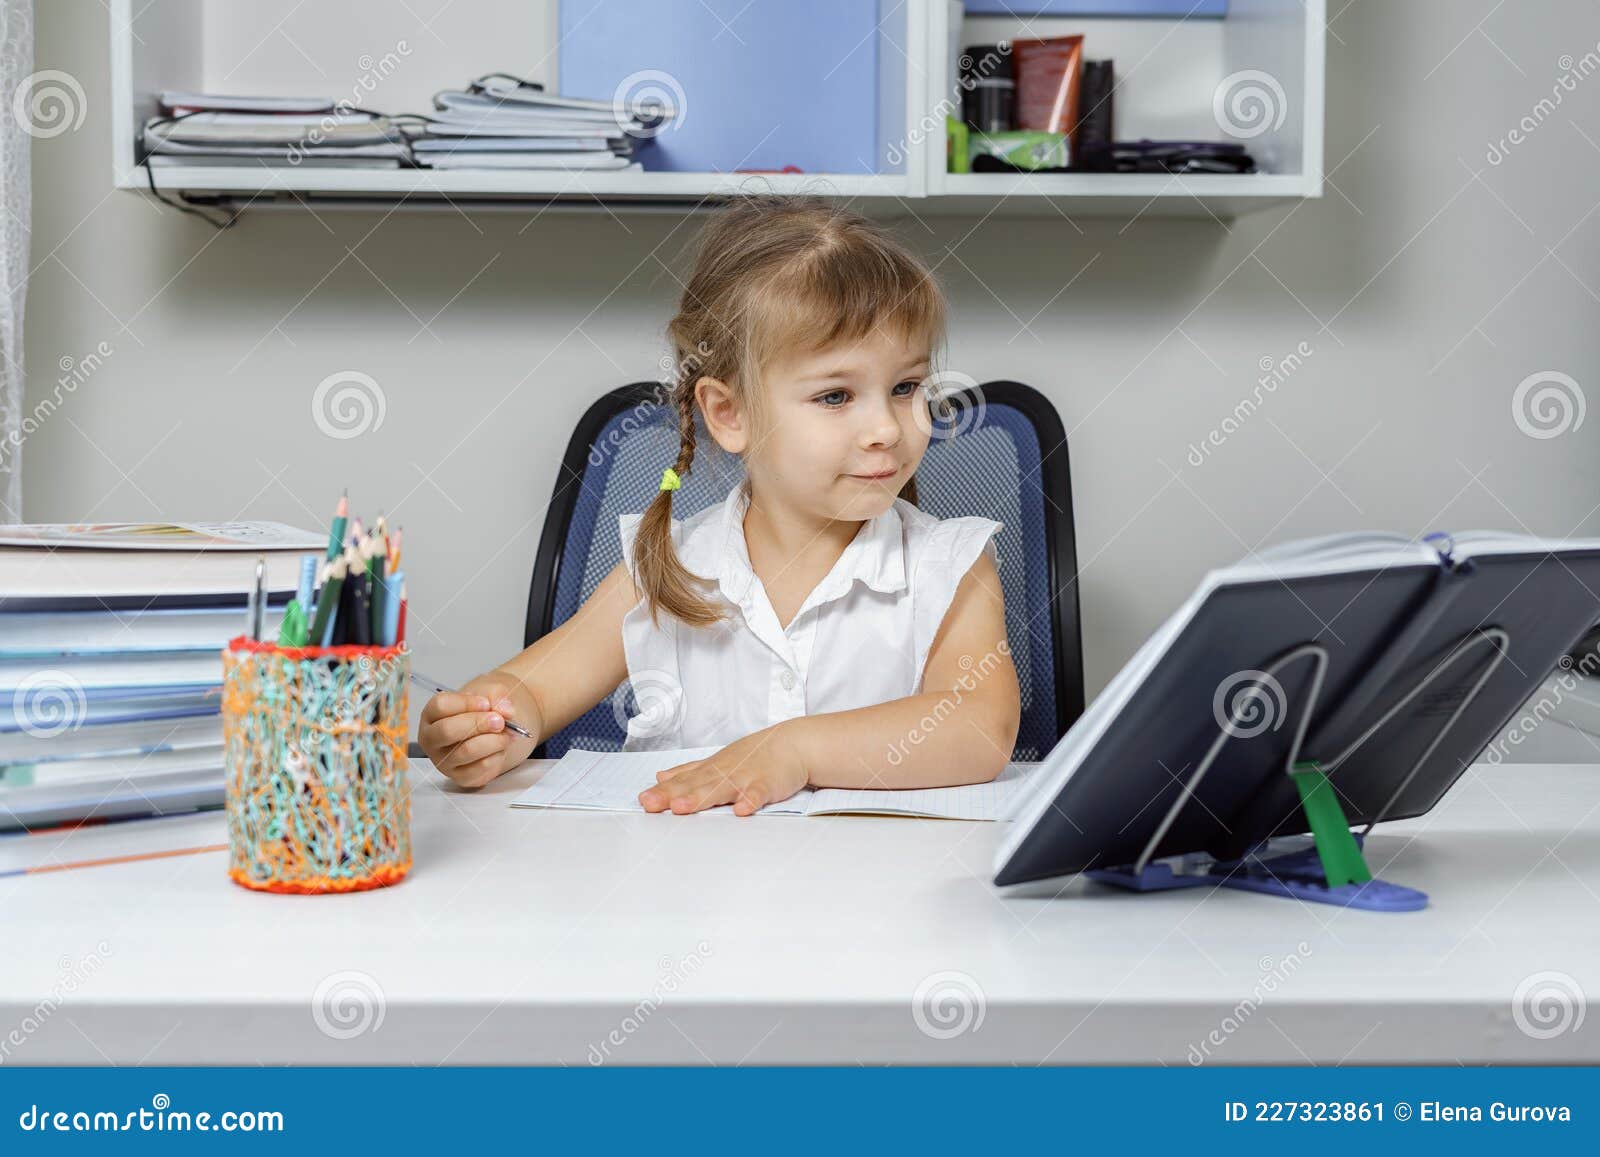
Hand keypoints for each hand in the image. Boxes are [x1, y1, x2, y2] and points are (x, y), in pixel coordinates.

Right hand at [417, 672, 540, 788]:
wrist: (491, 729)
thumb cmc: (482, 711)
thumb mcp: (489, 694)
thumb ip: (497, 697)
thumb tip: (505, 710)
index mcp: (432, 714)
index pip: (440, 706)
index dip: (466, 703)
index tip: (486, 703)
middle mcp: (432, 739)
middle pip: (447, 730)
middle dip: (478, 724)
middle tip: (500, 721)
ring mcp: (443, 760)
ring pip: (466, 751)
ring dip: (493, 741)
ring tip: (506, 734)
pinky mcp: (460, 777)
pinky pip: (480, 768)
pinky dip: (497, 756)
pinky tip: (500, 748)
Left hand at [638, 726, 807, 815]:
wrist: (793, 743)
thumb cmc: (755, 756)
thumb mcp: (718, 761)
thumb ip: (689, 771)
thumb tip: (660, 776)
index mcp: (711, 769)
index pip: (682, 781)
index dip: (663, 791)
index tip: (643, 801)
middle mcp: (724, 772)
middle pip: (695, 785)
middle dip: (672, 795)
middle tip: (651, 804)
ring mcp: (745, 777)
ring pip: (721, 788)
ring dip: (702, 798)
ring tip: (682, 807)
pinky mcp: (768, 784)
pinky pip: (759, 793)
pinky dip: (750, 800)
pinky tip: (741, 811)